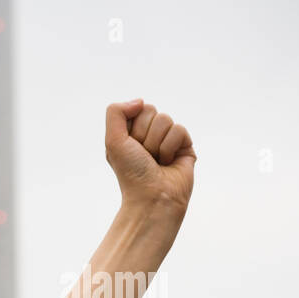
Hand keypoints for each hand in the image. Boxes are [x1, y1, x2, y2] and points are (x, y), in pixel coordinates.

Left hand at [105, 99, 194, 213]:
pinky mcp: (185, 145)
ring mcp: (167, 139)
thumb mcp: (113, 141)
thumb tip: (140, 101)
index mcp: (130, 133)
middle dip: (145, 135)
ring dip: (157, 143)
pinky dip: (170, 147)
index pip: (137, 108)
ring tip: (155, 161)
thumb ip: (115, 112)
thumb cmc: (131, 173)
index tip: (130, 147)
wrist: (152, 196)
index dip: (133, 127)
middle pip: (152, 111)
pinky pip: (180, 130)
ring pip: (166, 119)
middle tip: (144, 155)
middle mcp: (148, 134)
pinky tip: (168, 162)